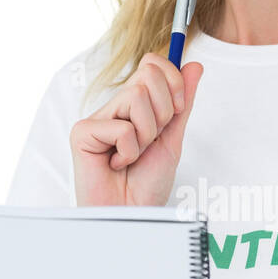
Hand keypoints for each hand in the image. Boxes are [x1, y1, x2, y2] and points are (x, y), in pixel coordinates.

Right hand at [70, 53, 202, 206]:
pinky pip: (121, 128)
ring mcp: (96, 118)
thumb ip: (183, 103)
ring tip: (134, 155)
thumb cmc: (148, 183)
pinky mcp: (82, 133)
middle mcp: (114, 106)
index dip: (173, 82)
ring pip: (136, 96)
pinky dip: (129, 151)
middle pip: (148, 75)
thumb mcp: (173, 138)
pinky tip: (117, 164)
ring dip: (147, 134)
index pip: (153, 65)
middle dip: (163, 111)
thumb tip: (195, 66)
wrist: (133, 214)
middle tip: (151, 140)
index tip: (177, 111)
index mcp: (134, 104)